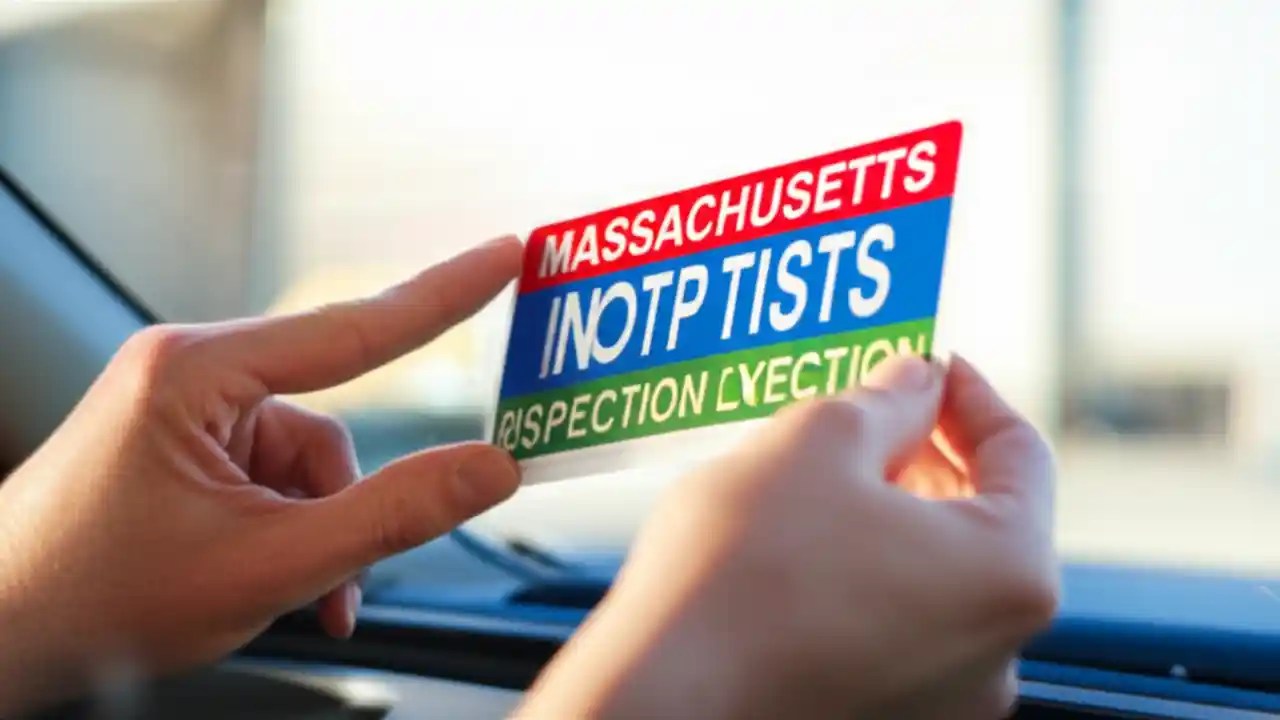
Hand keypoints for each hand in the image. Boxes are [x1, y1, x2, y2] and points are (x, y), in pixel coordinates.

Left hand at [0, 237, 523, 715]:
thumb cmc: (90, 599)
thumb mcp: (267, 563)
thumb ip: (393, 514)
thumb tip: (490, 468)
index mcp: (196, 372)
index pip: (354, 328)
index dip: (446, 292)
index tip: (506, 254)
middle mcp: (188, 376)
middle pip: (327, 429)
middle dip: (342, 511)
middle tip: (336, 577)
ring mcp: (182, 416)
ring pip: (305, 468)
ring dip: (317, 538)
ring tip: (290, 599)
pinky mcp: (179, 452)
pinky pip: (270, 484)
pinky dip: (288, 538)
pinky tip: (273, 587)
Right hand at [521, 355, 1057, 718]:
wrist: (660, 696)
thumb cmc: (739, 572)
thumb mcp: (816, 440)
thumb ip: (886, 398)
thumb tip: (913, 383)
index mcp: (1009, 574)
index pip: (1021, 454)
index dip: (970, 393)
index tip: (929, 364)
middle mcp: (998, 653)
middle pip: (981, 520)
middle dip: (925, 454)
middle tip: (867, 412)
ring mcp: (944, 701)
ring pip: (933, 575)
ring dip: (892, 513)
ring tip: (821, 477)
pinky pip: (897, 627)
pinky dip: (868, 575)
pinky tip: (802, 547)